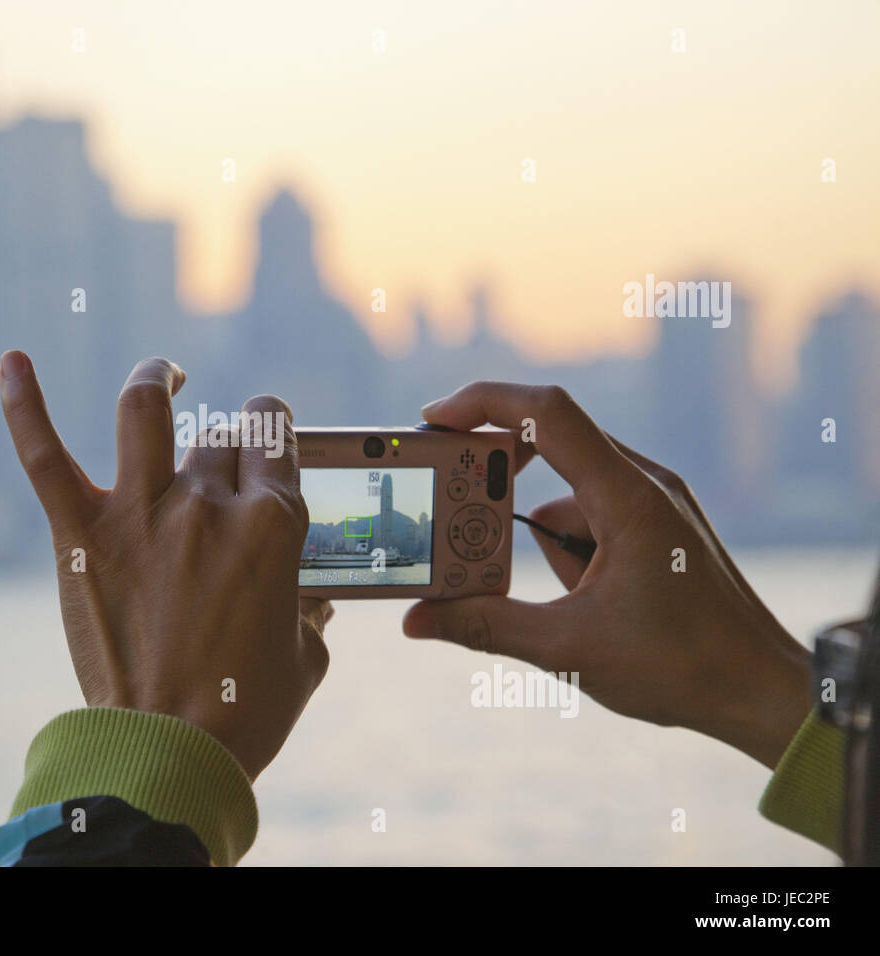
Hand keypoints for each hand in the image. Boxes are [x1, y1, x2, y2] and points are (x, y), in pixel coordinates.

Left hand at [0, 351, 330, 780]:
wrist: (166, 754)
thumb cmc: (245, 714)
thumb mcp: (304, 658)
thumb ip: (311, 613)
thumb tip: (315, 601)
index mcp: (273, 526)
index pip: (275, 438)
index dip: (270, 433)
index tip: (264, 442)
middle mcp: (208, 504)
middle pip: (217, 436)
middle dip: (222, 445)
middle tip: (215, 471)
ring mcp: (141, 514)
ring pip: (144, 410)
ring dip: (153, 382)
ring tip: (161, 375)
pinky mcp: (81, 535)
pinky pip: (44, 454)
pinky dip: (23, 403)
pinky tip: (11, 359)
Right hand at [404, 382, 811, 768]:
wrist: (764, 693)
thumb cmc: (684, 667)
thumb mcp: (569, 649)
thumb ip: (485, 626)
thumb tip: (415, 620)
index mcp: (628, 496)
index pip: (546, 412)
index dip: (482, 403)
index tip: (433, 422)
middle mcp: (644, 483)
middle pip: (548, 448)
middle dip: (498, 486)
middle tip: (463, 523)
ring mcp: (654, 504)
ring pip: (566, 498)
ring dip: (546, 544)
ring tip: (576, 607)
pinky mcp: (656, 527)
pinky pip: (591, 520)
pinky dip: (572, 554)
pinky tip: (593, 608)